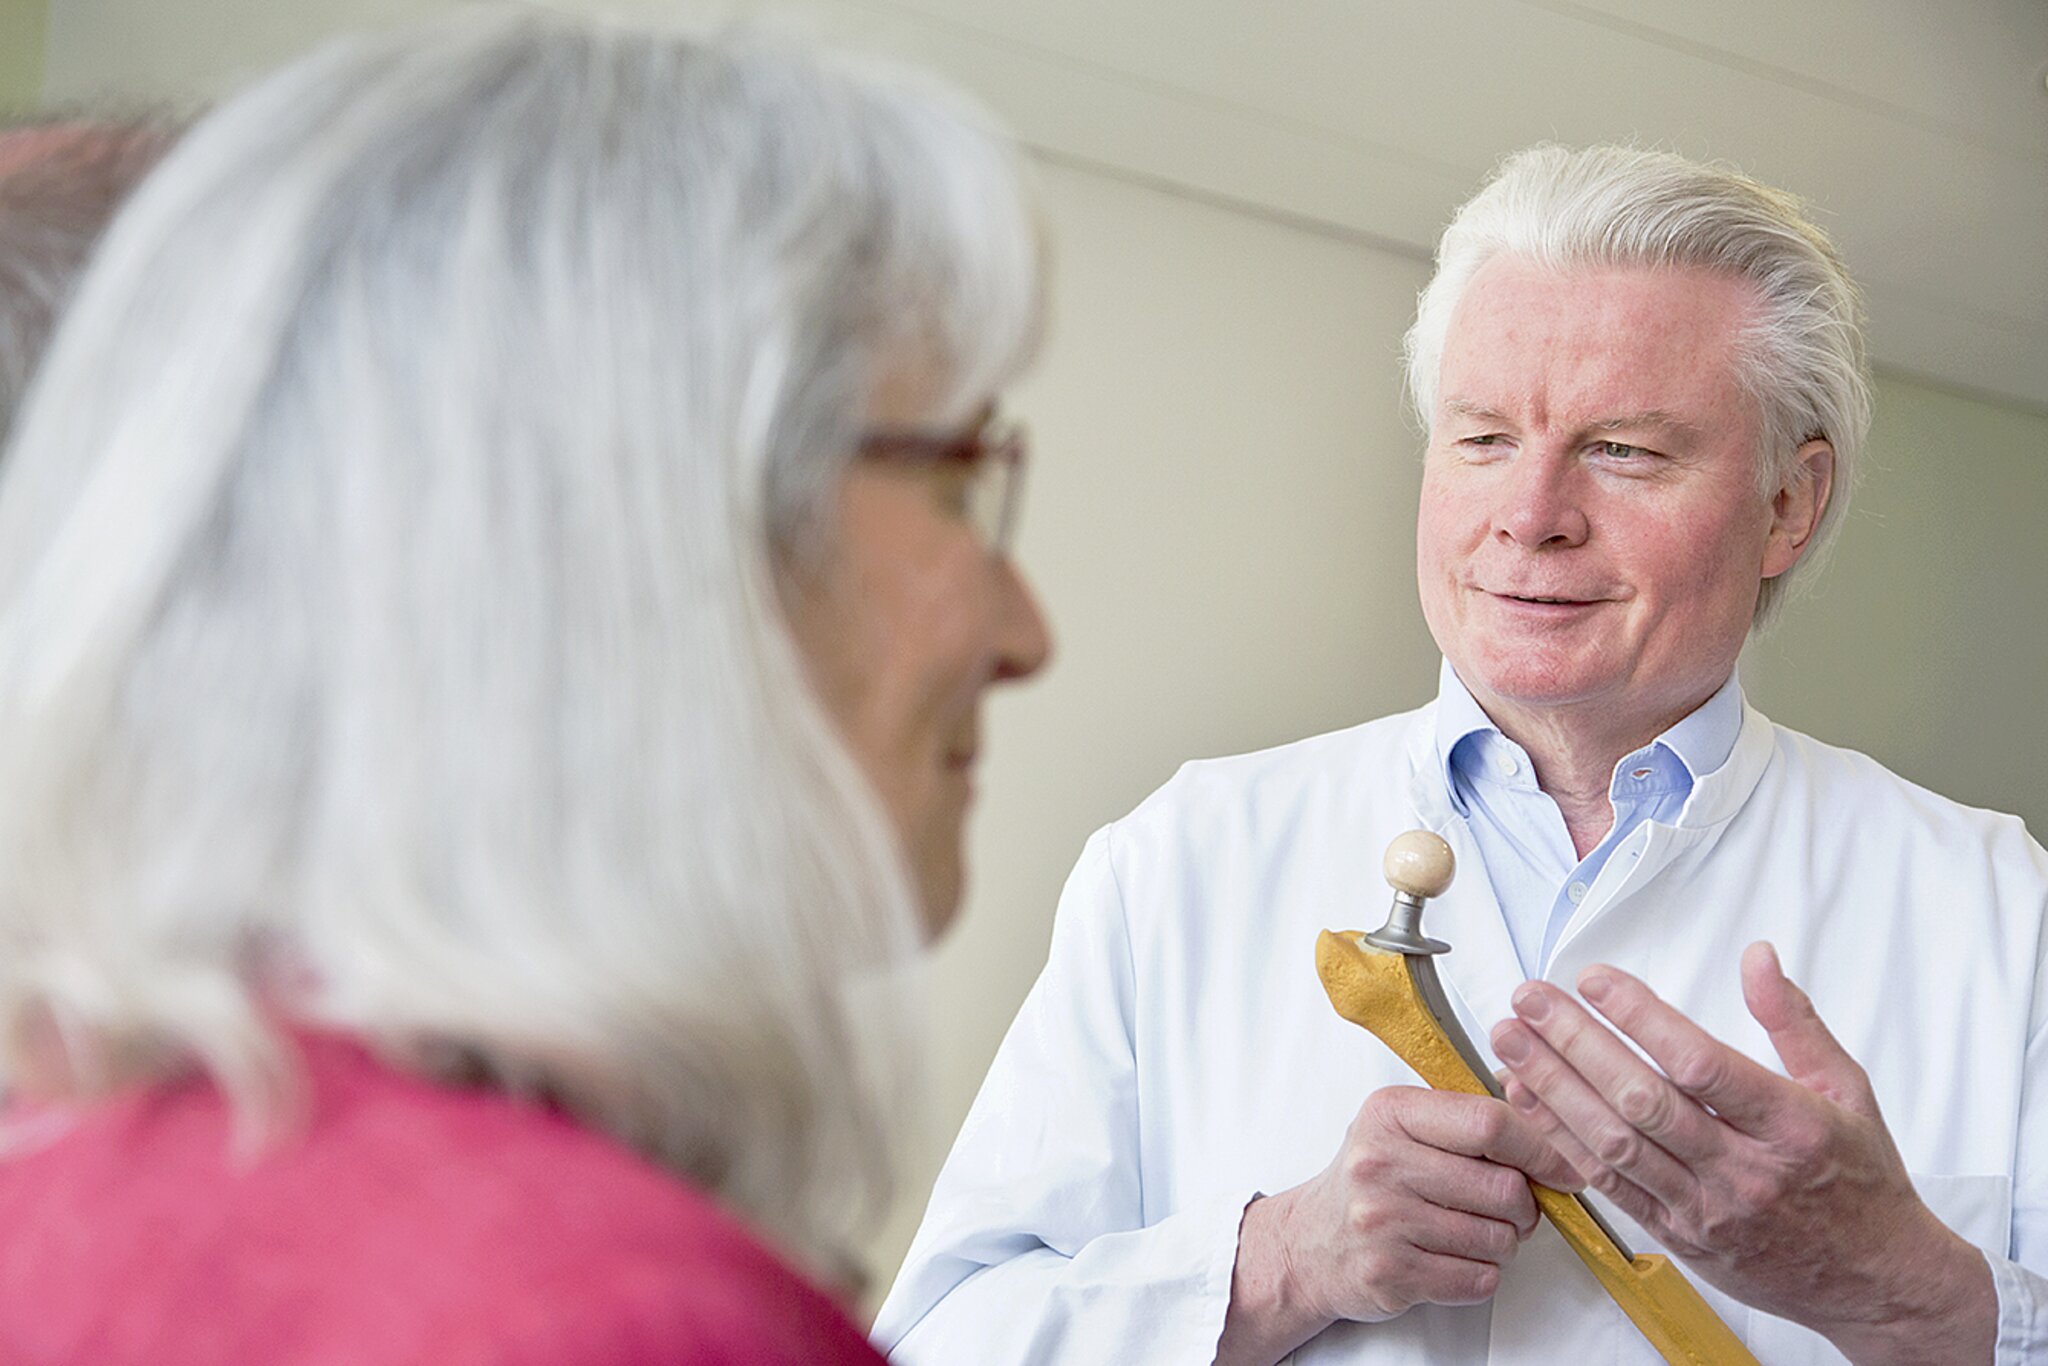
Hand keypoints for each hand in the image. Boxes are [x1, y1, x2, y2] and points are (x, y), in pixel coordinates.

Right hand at [1216, 1084, 1581, 1364]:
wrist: (1310, 1243)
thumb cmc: (1370, 1181)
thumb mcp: (1403, 1125)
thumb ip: (1467, 1114)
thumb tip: (1545, 1106)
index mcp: (1391, 1113)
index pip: (1490, 1123)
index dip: (1541, 1148)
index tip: (1562, 1167)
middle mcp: (1380, 1163)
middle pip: (1504, 1187)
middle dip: (1525, 1205)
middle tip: (1511, 1207)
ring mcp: (1382, 1220)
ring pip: (1498, 1238)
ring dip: (1502, 1242)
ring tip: (1473, 1232)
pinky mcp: (1390, 1273)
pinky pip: (1478, 1279)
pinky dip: (1480, 1274)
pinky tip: (1453, 1258)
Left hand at [1490, 942, 1994, 1365]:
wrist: (1875, 1281)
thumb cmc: (1861, 1179)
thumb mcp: (1848, 1090)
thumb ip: (1794, 1021)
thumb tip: (1757, 955)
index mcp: (1791, 1127)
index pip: (1702, 1066)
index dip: (1642, 1018)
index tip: (1594, 979)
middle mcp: (1744, 1172)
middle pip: (1643, 1101)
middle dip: (1575, 1045)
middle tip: (1530, 1000)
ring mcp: (1706, 1210)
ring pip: (1614, 1145)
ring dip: (1553, 1088)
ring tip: (1510, 1041)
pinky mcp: (1679, 1237)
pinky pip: (1608, 1186)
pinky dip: (1561, 1139)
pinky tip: (1528, 1099)